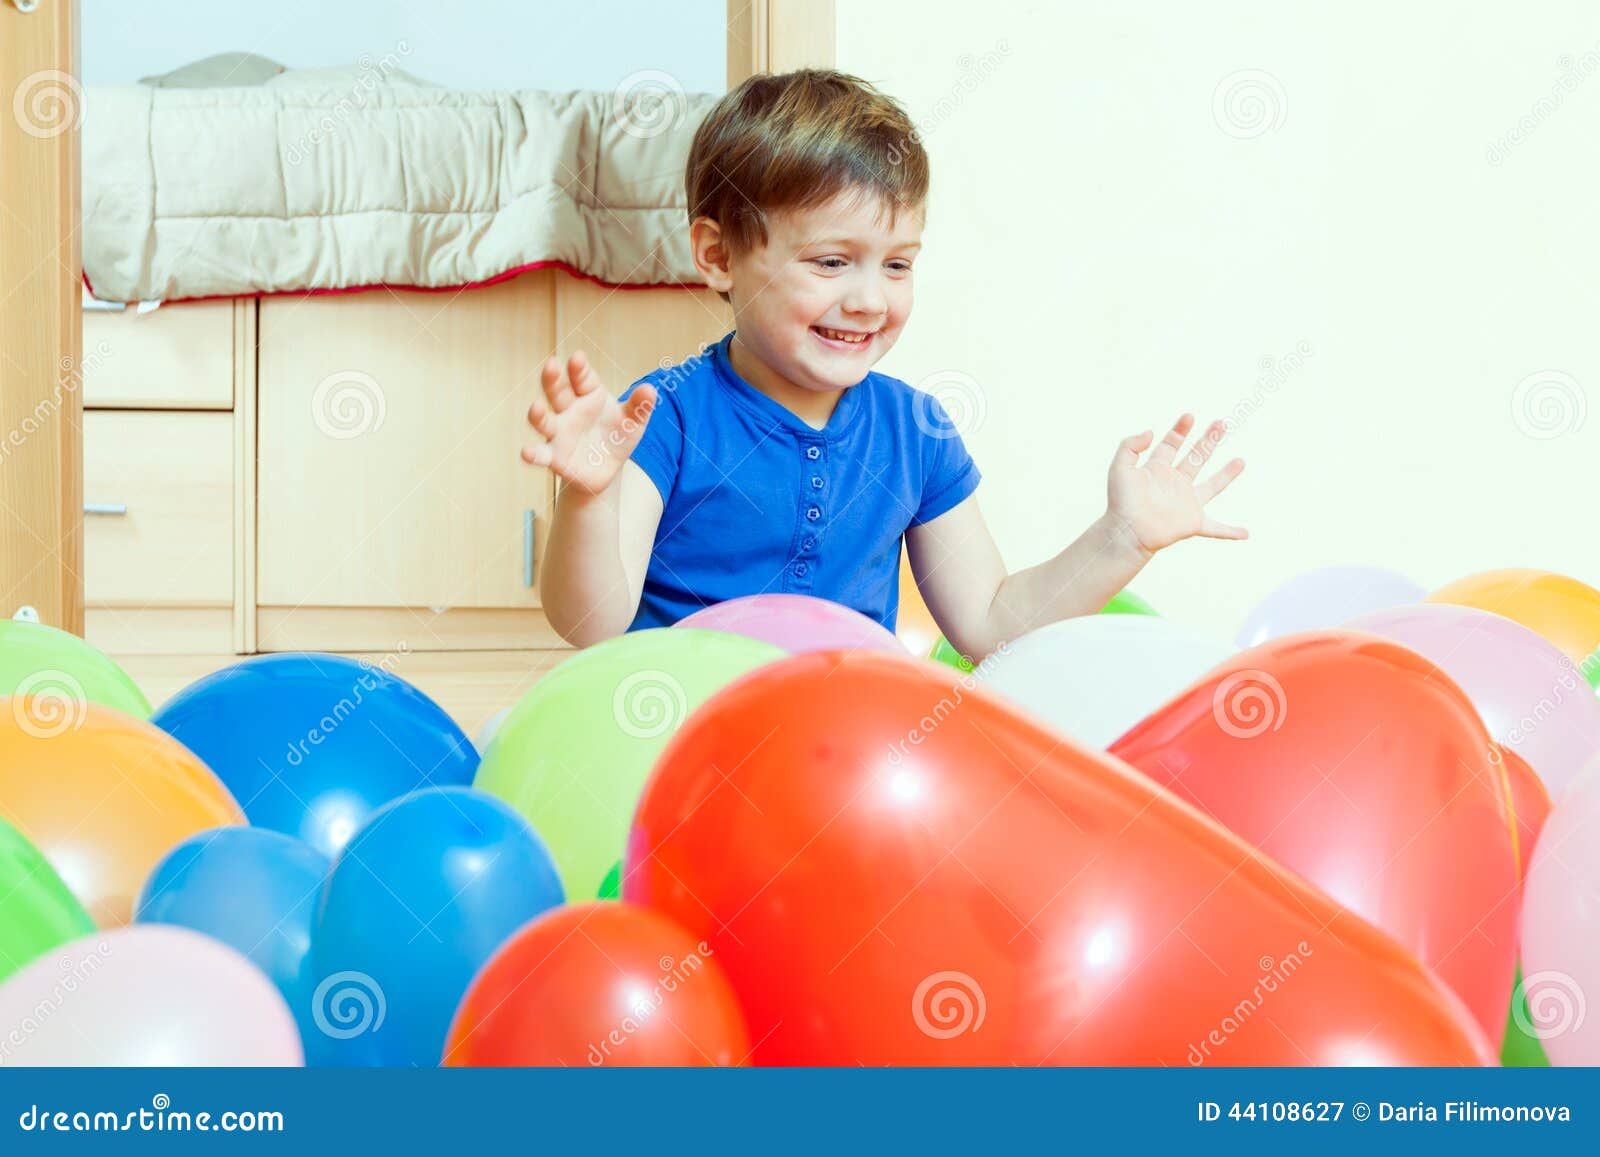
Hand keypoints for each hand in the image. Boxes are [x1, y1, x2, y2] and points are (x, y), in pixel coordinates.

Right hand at [520, 352, 654, 495]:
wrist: (607, 469)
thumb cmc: (617, 436)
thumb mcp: (633, 421)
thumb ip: (640, 406)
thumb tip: (651, 390)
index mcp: (589, 395)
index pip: (582, 377)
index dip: (578, 368)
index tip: (578, 358)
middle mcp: (569, 410)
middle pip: (557, 392)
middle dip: (553, 379)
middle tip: (551, 365)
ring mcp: (559, 433)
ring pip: (544, 421)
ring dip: (538, 414)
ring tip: (536, 408)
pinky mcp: (555, 457)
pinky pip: (541, 455)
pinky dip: (533, 454)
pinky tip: (526, 453)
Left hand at [1106, 413, 1246, 555]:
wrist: (1126, 532)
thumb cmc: (1120, 502)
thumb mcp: (1120, 468)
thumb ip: (1130, 446)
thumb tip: (1151, 431)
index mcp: (1157, 470)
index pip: (1171, 444)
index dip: (1180, 430)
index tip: (1189, 416)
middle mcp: (1174, 484)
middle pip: (1196, 457)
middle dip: (1209, 439)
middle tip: (1221, 423)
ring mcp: (1186, 503)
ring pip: (1212, 486)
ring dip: (1226, 474)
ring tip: (1241, 461)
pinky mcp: (1193, 523)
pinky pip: (1216, 529)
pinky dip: (1230, 532)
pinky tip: (1245, 534)